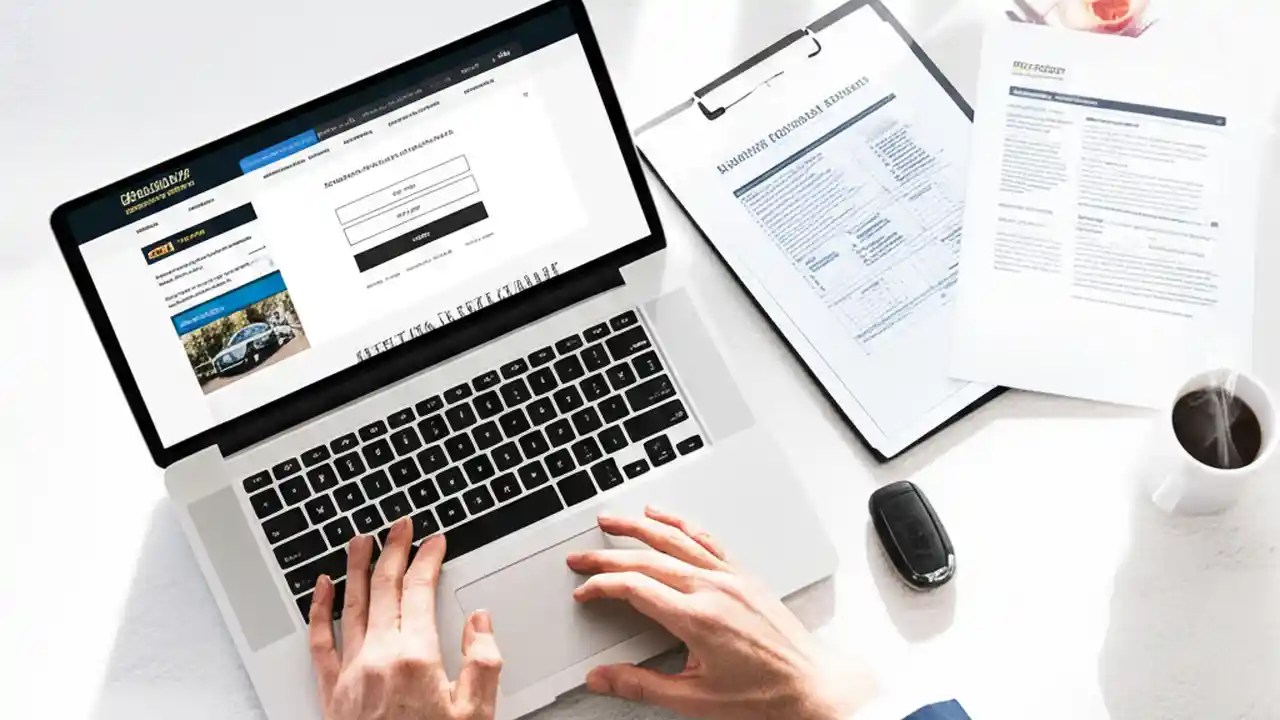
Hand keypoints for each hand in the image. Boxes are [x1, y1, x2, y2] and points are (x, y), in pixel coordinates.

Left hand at [308, 517, 502, 719]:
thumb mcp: (477, 715)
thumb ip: (483, 663)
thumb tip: (480, 623)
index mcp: (415, 658)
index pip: (419, 591)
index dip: (428, 559)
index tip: (435, 541)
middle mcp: (377, 659)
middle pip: (384, 588)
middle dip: (394, 550)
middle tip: (401, 525)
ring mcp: (350, 674)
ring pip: (351, 605)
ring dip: (356, 567)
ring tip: (360, 539)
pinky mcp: (331, 692)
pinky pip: (320, 641)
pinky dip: (319, 610)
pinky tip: (320, 589)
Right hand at [568, 507, 875, 719]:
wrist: (813, 688)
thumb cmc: (764, 697)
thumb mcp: (695, 699)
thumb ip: (641, 685)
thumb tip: (602, 678)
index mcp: (698, 618)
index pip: (635, 588)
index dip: (603, 586)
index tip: (584, 591)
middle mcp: (714, 589)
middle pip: (648, 560)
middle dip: (608, 556)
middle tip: (580, 556)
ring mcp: (732, 578)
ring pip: (676, 540)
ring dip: (639, 527)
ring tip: (612, 521)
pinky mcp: (745, 576)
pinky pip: (707, 540)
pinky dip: (681, 525)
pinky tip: (664, 518)